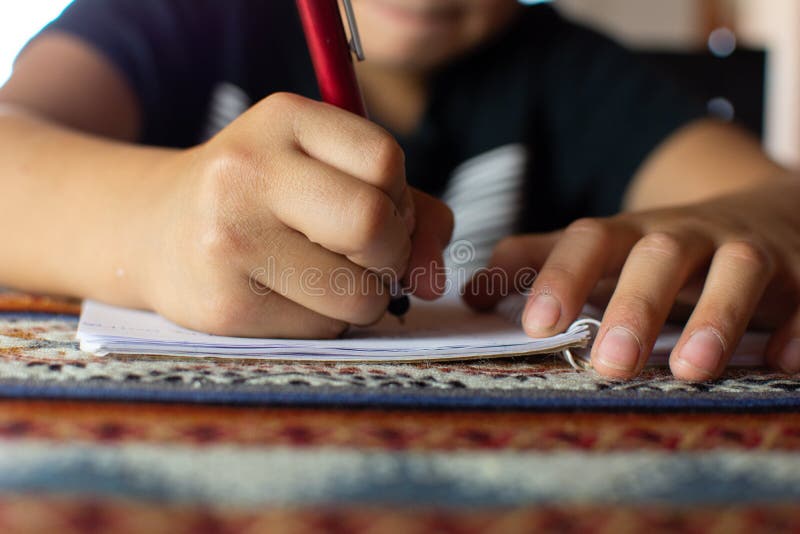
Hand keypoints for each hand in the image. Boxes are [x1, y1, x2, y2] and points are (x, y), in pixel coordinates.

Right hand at [142, 93, 452, 337]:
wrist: (154, 231)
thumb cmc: (264, 198)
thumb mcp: (326, 169)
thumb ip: (409, 206)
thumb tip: (438, 278)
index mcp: (283, 119)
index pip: (386, 161)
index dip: (399, 198)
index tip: (376, 209)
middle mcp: (249, 172)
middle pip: (374, 224)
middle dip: (390, 252)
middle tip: (366, 255)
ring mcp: (231, 240)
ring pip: (361, 293)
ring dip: (363, 296)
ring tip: (325, 276)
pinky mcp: (226, 306)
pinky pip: (325, 329)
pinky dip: (326, 320)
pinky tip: (287, 295)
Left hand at [464, 178, 799, 380]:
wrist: (771, 210)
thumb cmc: (668, 247)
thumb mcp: (607, 250)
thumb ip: (542, 264)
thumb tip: (471, 293)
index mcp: (634, 234)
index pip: (591, 242)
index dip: (561, 277)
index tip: (534, 325)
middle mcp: (690, 235)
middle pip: (661, 255)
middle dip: (635, 305)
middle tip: (609, 362)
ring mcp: (750, 250)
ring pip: (739, 271)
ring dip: (716, 316)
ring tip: (689, 369)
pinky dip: (799, 325)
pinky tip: (782, 360)